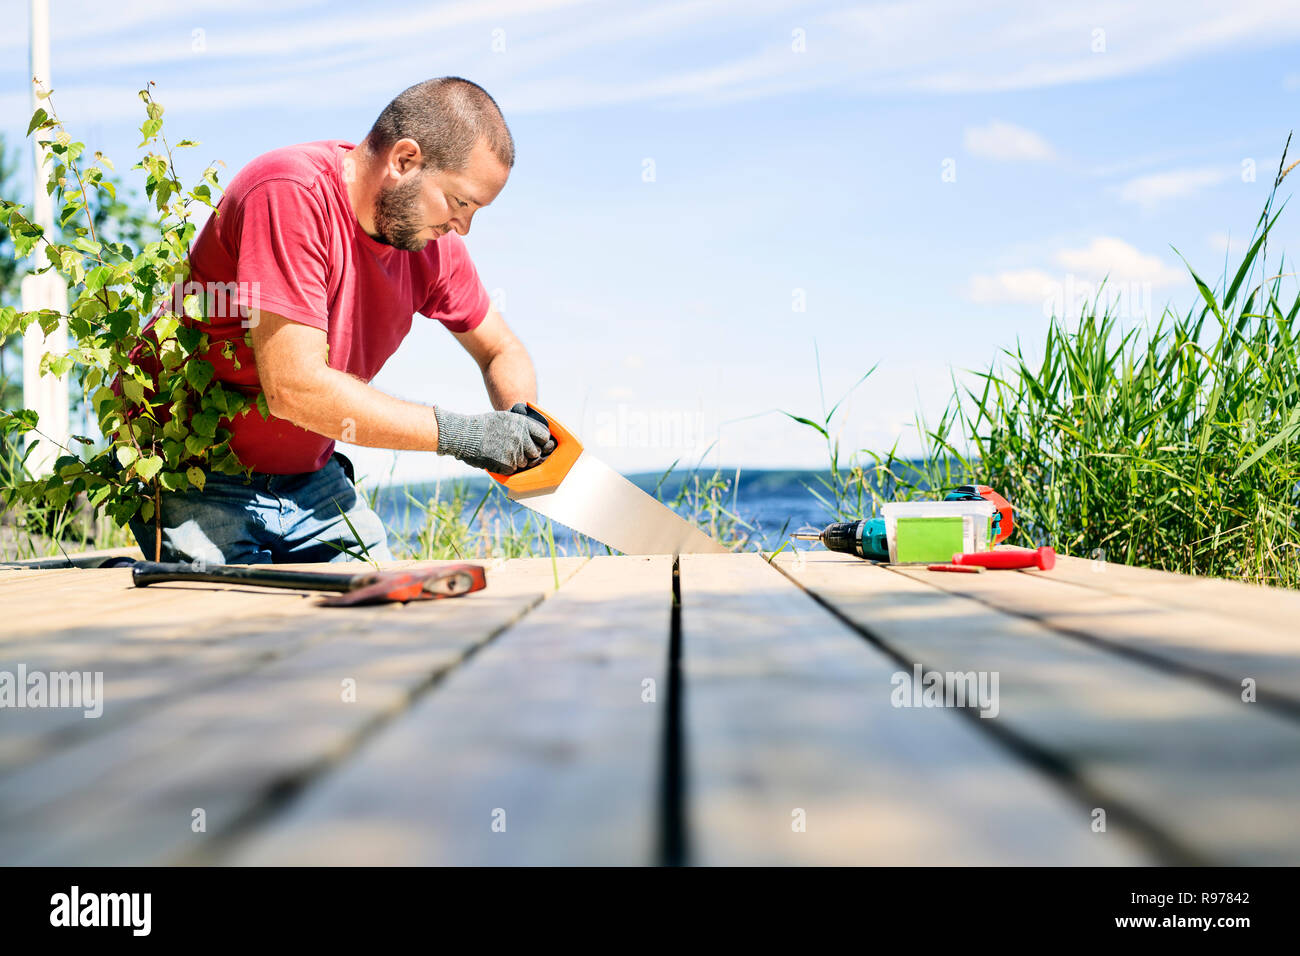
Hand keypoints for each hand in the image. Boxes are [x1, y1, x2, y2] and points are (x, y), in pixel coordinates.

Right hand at [434, 404, 555, 473]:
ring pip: (525, 463)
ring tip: (501, 452)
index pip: (544, 436)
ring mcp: (516, 452)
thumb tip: (536, 436)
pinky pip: (513, 470)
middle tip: (515, 451)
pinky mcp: (508, 464)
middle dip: (528, 454)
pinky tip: (496, 458)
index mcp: (523, 424)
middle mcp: (522, 437)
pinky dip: (506, 467)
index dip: (540, 441)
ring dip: (516, 461)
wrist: (465, 435)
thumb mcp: (506, 418)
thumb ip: (522, 426)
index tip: (535, 443)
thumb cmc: (483, 426)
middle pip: (536, 452)